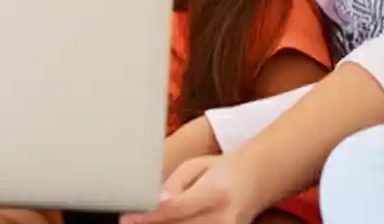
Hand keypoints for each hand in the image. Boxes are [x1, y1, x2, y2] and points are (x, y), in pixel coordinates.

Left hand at [120, 154, 262, 223]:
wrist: (255, 181)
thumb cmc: (222, 169)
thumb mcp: (195, 166)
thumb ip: (174, 184)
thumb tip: (155, 202)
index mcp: (215, 192)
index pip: (176, 209)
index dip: (149, 216)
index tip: (128, 218)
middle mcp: (223, 218)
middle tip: (130, 221)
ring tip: (148, 219)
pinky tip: (169, 222)